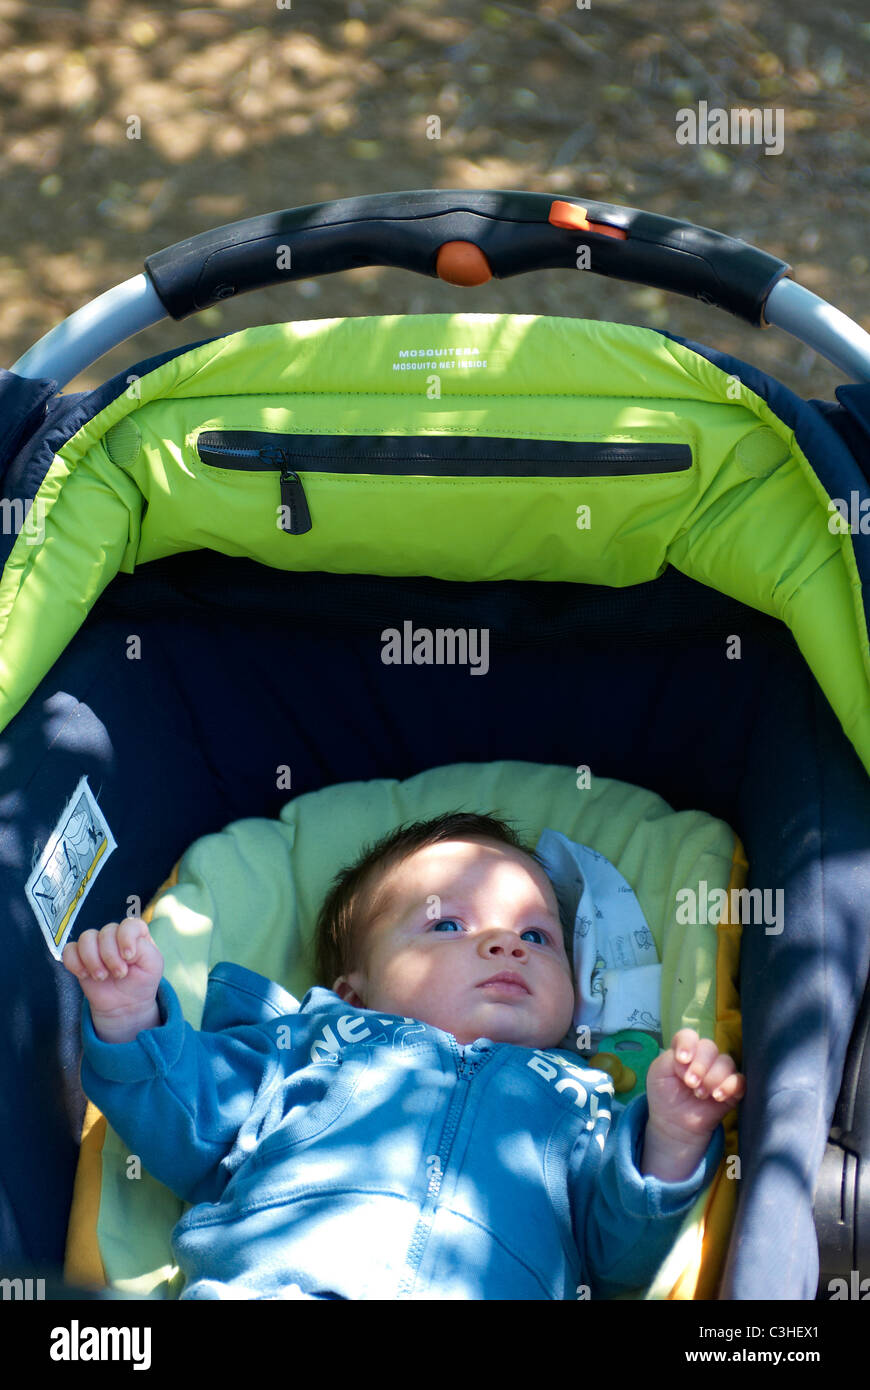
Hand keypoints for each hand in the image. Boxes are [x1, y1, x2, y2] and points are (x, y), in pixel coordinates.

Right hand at [62, 918, 163, 1025]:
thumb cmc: (142, 981)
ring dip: (93, 960)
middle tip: (119, 974)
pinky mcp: (80, 957)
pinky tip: (85, 975)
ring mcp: (96, 945)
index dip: (126, 938)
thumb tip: (123, 946)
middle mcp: (115, 935)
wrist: (125, 1004)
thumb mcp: (153, 964)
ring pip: (86, 938)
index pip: (129, 924)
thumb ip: (144, 948)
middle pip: (106, 932)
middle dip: (111, 956)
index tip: (128, 957)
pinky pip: (69, 950)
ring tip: (101, 977)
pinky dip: (75, 963)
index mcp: (136, 933)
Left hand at [646, 1028, 744, 1144]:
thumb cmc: (664, 1094)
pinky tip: (717, 1096)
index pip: (689, 1036)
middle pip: (709, 1047)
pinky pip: (739, 1080)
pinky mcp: (732, 1089)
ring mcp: (719, 1072)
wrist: (674, 1123)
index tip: (682, 1059)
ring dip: (712, 1078)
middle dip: (700, 1066)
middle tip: (690, 1083)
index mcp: (685, 1050)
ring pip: (726, 1062)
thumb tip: (689, 1060)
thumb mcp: (658, 1073)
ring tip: (700, 1094)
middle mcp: (704, 1057)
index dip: (687, 1044)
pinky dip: (730, 1086)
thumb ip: (670, 1060)